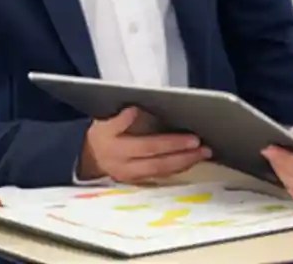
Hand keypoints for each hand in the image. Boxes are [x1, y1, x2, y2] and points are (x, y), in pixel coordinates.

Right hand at [78, 107, 211, 181]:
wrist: (89, 160)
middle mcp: (125, 166)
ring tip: (203, 153)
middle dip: (182, 154)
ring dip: (185, 162)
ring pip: (162, 171)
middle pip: (158, 162)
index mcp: (116, 149)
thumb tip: (134, 111)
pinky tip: (191, 160)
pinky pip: (162, 176)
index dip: (169, 143)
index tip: (189, 137)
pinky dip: (178, 168)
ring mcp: (133, 176)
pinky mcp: (139, 182)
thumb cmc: (100, 136)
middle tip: (202, 146)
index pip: (147, 146)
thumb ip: (118, 119)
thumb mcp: (102, 124)